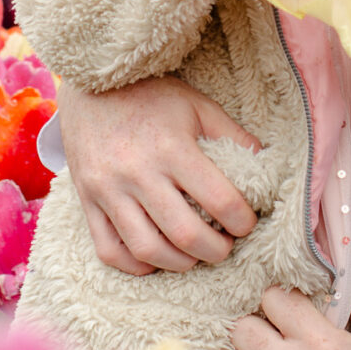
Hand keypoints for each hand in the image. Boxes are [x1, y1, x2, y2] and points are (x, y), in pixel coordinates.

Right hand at [59, 77, 260, 275]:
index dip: (242, 220)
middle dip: (216, 250)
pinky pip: (109, 250)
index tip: (247, 222)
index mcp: (172, 148)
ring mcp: (108, 190)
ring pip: (147, 249)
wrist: (91, 84)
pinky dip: (136, 265)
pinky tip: (157, 258)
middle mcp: (138, 173)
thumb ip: (232, 134)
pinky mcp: (87, 201)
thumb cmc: (150, 94)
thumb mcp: (197, 105)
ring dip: (180, 263)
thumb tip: (263, 161)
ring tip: (195, 255)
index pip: (219, 200)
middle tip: (226, 245)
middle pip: (185, 234)